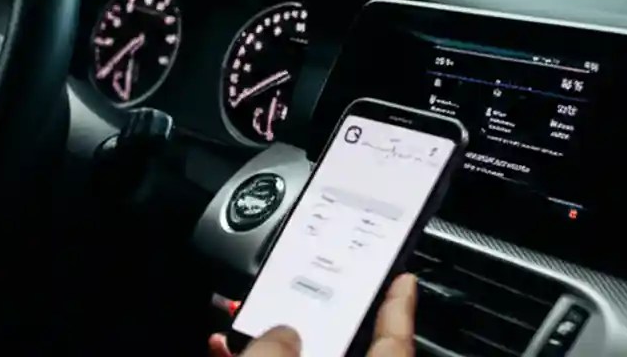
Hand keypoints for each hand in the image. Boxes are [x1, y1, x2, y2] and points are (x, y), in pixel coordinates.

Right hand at [209, 274, 417, 356]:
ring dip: (271, 343)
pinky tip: (222, 348)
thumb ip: (276, 344)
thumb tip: (279, 335)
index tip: (403, 278)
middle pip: (340, 348)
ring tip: (243, 316)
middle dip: (314, 317)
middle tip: (305, 284)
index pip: (396, 341)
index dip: (398, 306)